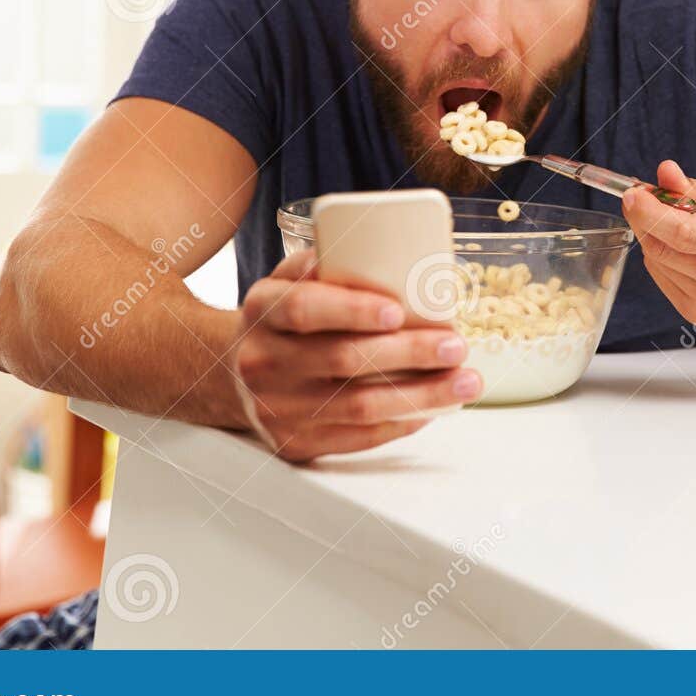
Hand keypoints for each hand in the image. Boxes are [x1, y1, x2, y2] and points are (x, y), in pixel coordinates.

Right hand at [227, 249, 480, 460]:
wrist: (231, 373)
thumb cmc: (280, 320)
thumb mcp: (286, 282)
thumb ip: (323, 265)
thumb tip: (378, 252)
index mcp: (263, 310)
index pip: (304, 309)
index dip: (352, 310)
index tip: (398, 311)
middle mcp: (263, 362)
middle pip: (342, 360)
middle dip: (409, 353)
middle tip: (455, 345)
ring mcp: (277, 409)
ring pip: (359, 406)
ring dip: (421, 395)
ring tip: (464, 382)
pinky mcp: (294, 443)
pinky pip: (357, 437)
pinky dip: (401, 423)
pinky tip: (433, 408)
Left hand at [620, 160, 695, 333]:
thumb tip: (664, 174)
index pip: (685, 233)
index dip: (651, 213)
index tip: (633, 194)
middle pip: (666, 251)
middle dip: (644, 221)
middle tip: (643, 200)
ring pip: (659, 266)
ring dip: (654, 239)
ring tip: (675, 224)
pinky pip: (664, 281)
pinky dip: (664, 259)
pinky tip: (684, 250)